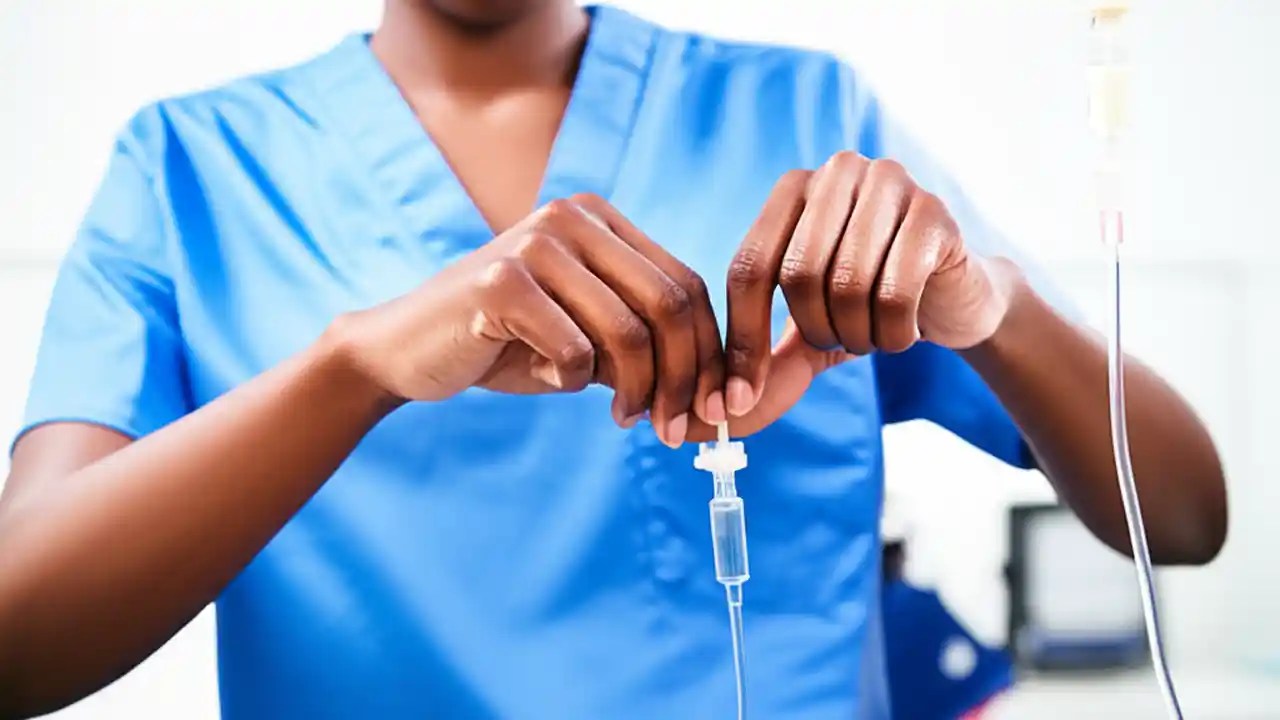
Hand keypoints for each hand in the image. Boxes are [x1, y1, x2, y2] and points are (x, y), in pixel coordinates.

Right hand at [332, 193, 725, 447]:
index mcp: (600, 219)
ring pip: (629, 331)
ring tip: (624, 419)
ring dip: (638, 391)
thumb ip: (642, 345)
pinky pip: (574, 350)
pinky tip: (554, 382)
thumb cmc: (506, 344)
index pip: (685, 284)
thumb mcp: (587, 338)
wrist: (408, 349)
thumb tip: (715, 390)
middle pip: (669, 304)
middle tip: (676, 428)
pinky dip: (575, 382)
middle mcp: (572, 217)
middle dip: (686, 378)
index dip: (710, 352)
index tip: (715, 407)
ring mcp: (535, 243)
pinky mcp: (500, 281)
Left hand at [713, 151, 1015, 431]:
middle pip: (798, 275)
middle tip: (839, 345)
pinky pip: (895, 294)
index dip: (743, 338)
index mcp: (793, 189)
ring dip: (856, 334)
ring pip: (847, 286)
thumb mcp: (809, 324)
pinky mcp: (935, 213)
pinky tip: (901, 333)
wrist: (954, 297)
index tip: (738, 398)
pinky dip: (892, 334)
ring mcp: (891, 183)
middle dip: (815, 331)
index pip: (749, 266)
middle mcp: (838, 172)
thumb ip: (763, 355)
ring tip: (871, 335)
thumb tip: (719, 408)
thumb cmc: (868, 303)